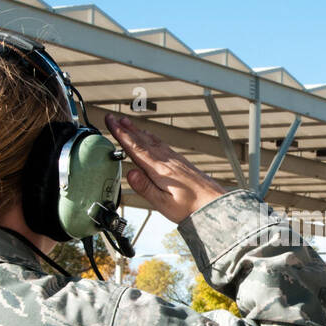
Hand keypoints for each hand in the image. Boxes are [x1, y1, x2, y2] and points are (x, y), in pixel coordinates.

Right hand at [105, 113, 227, 223]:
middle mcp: (167, 160)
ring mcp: (174, 159)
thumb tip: (130, 174)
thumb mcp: (164, 204)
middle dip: (126, 128)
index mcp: (160, 170)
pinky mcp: (180, 161)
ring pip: (152, 140)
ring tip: (127, 123)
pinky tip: (149, 137)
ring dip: (137, 130)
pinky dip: (150, 137)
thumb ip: (145, 188)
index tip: (111, 122)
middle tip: (113, 118)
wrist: (214, 203)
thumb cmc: (191, 207)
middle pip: (142, 140)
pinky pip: (161, 144)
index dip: (121, 134)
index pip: (136, 148)